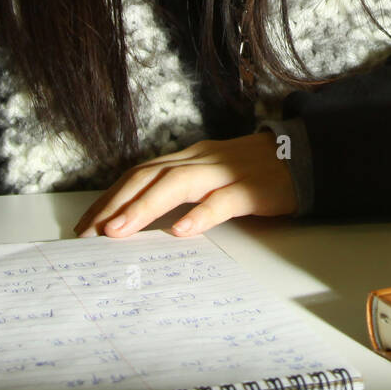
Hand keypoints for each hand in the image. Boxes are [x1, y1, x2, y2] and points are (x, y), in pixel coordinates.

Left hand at [73, 131, 297, 238]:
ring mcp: (225, 172)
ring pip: (177, 184)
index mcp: (189, 159)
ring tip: (119, 230)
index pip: (140, 174)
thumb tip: (141, 214)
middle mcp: (201, 161)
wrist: (303, 157)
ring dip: (143, 208)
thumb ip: (182, 189)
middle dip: (115, 204)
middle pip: (149, 176)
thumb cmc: (254, 172)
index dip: (111, 197)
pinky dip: (201, 214)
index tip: (87, 224)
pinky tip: (182, 230)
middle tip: (91, 232)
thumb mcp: (212, 176)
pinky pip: (223, 201)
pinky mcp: (251, 189)